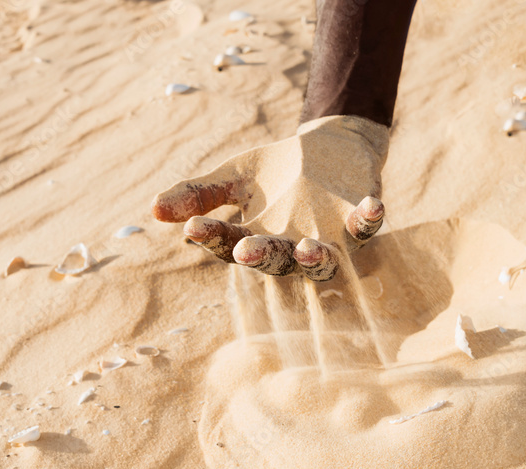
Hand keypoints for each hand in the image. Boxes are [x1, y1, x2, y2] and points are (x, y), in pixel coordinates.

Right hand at [151, 115, 389, 280]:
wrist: (329, 148)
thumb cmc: (277, 171)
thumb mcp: (234, 177)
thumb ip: (199, 194)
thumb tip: (153, 209)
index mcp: (258, 244)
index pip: (230, 247)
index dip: (213, 239)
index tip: (193, 228)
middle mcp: (293, 252)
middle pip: (277, 264)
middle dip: (262, 258)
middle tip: (244, 250)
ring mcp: (331, 240)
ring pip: (325, 263)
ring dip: (317, 259)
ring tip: (307, 248)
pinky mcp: (361, 221)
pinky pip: (368, 227)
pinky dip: (370, 218)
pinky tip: (372, 205)